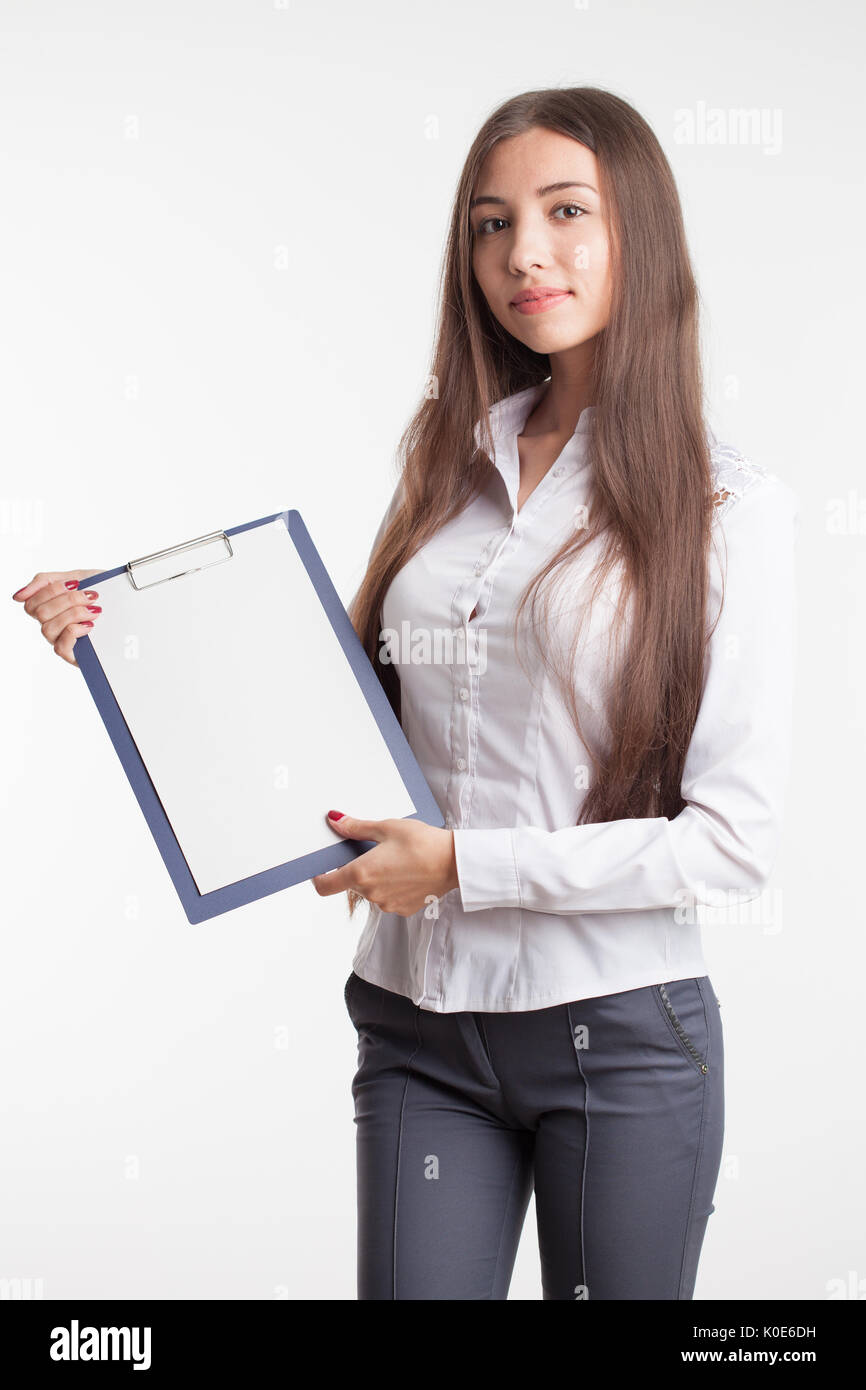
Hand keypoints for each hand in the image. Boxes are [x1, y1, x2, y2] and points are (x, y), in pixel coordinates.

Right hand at [12, 569, 105, 666]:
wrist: (130, 607)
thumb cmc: (103, 593)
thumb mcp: (76, 578)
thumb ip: (45, 581)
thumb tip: (17, 596)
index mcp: (48, 608)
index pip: (31, 602)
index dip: (51, 590)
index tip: (75, 583)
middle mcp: (50, 626)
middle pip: (40, 613)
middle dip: (68, 600)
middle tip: (91, 596)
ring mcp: (60, 641)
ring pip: (48, 628)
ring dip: (73, 614)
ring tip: (94, 610)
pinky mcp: (72, 656)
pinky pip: (60, 646)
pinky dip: (75, 631)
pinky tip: (91, 625)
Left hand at [312, 811, 458, 915]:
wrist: (454, 862)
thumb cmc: (422, 842)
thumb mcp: (387, 827)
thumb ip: (356, 827)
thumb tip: (334, 821)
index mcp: (362, 873)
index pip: (325, 886)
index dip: (319, 878)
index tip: (321, 868)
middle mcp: (371, 893)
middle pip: (351, 884)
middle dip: (357, 869)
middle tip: (373, 850)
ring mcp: (387, 904)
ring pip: (370, 892)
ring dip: (375, 878)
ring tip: (395, 860)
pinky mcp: (403, 909)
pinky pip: (388, 898)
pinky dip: (391, 887)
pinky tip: (406, 872)